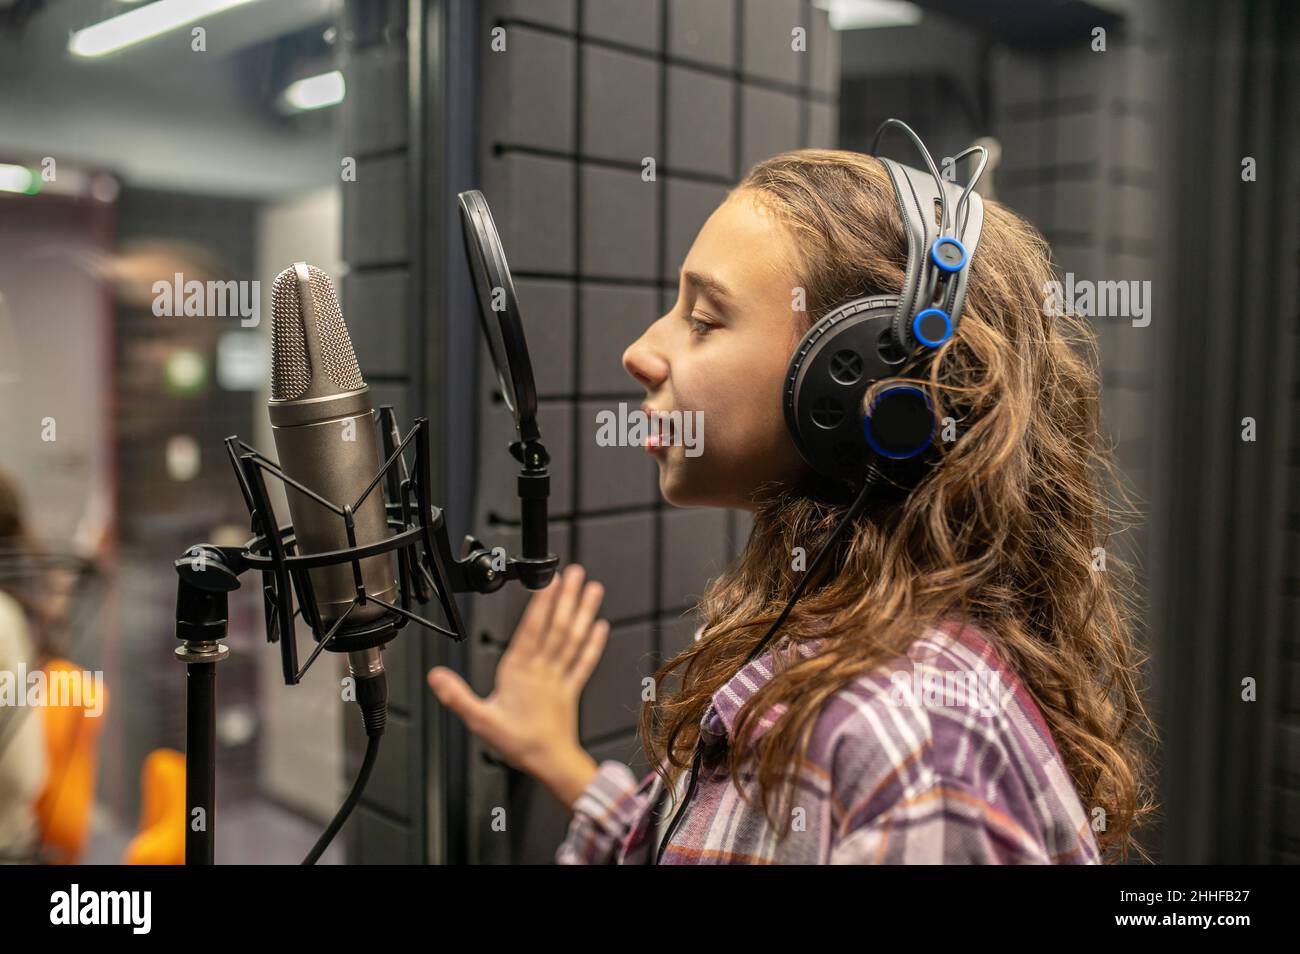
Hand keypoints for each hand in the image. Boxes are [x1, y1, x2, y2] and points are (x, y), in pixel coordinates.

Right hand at [427, 564, 608, 806]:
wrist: (550, 762)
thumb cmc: (518, 742)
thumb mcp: (479, 720)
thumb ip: (457, 696)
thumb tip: (436, 676)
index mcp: (519, 672)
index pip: (532, 630)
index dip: (542, 603)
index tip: (550, 581)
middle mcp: (542, 670)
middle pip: (556, 627)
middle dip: (566, 598)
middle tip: (575, 573)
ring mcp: (560, 678)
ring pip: (573, 639)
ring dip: (583, 612)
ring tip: (592, 589)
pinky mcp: (571, 689)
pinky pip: (584, 662)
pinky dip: (593, 643)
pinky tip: (601, 626)